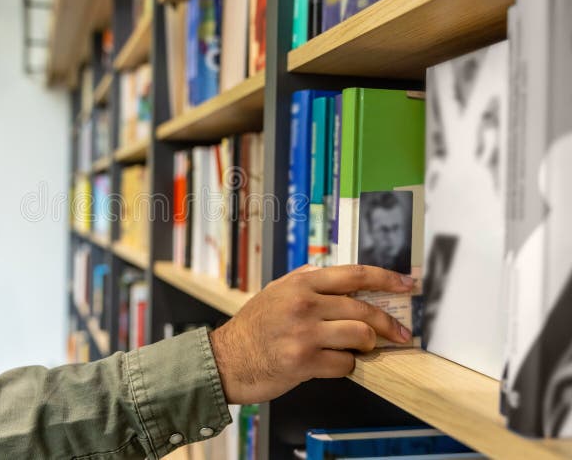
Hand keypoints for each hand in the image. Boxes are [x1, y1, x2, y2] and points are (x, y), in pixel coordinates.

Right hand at [208, 264, 414, 404]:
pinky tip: (334, 363)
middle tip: (401, 333)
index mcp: (301, 285)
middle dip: (389, 323)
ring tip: (360, 349)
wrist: (227, 360)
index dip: (387, 278)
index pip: (354, 275)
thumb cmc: (251, 328)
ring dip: (367, 346)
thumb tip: (325, 270)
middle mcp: (305, 305)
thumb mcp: (273, 292)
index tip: (407, 284)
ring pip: (360, 336)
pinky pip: (345, 363)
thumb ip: (301, 279)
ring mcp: (305, 333)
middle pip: (364, 309)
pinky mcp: (304, 361)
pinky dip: (347, 365)